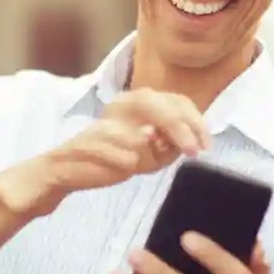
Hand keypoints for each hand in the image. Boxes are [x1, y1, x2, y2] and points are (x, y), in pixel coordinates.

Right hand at [0, 89, 210, 217]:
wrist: (67, 172)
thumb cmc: (112, 159)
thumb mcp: (150, 153)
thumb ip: (171, 145)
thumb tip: (189, 141)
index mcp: (138, 102)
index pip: (177, 101)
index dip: (196, 122)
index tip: (206, 146)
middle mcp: (122, 105)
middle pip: (160, 105)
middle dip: (182, 129)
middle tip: (194, 152)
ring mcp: (105, 123)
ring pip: (140, 129)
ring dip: (153, 146)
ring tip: (156, 157)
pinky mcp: (89, 142)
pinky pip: (116, 149)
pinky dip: (126, 157)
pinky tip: (129, 164)